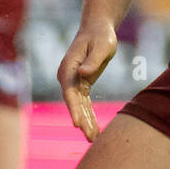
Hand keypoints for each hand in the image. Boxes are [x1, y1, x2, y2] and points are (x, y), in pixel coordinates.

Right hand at [57, 15, 117, 140]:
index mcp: (68, 67)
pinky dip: (89, 115)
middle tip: (90, 138)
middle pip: (73, 103)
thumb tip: (83, 73)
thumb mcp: (101, 46)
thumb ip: (93, 60)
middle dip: (81, 120)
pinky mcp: (82, 84)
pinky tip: (94, 129)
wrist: (97, 28)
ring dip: (86, 122)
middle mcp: (67, 77)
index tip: (77, 123)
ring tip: (94, 140)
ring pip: (79, 106)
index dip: (73, 108)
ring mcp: (73, 81)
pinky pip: (84, 103)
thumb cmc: (100, 35)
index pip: (69, 92)